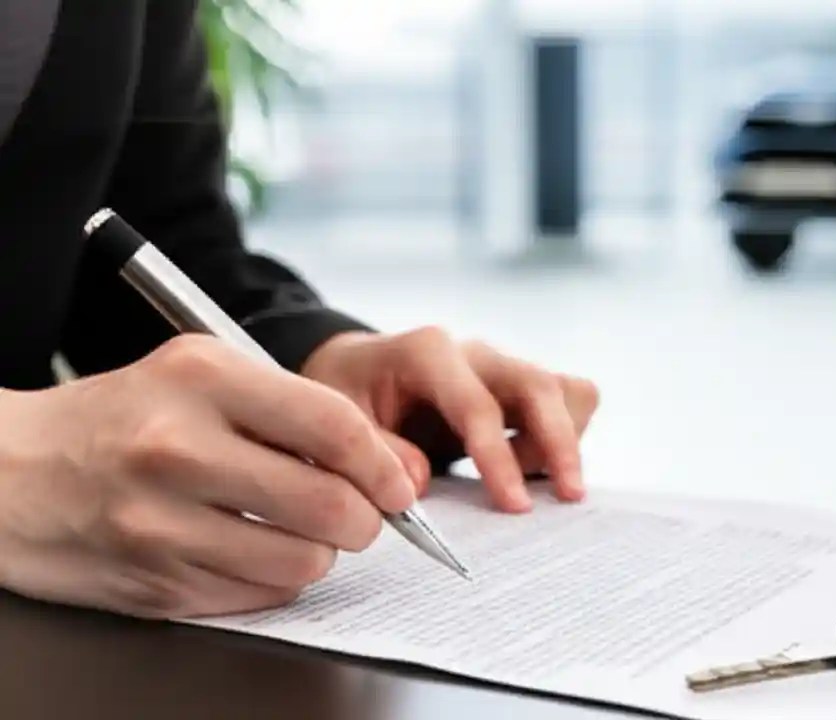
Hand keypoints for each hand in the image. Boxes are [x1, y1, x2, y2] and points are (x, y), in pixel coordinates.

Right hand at [0, 336, 415, 618]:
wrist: (11, 474)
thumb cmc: (123, 417)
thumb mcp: (201, 376)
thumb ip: (293, 410)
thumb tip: (386, 466)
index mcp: (202, 378)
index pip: (333, 428)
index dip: (383, 465)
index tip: (398, 484)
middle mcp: (178, 448)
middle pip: (331, 506)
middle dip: (365, 520)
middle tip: (359, 515)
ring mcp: (161, 523)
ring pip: (303, 562)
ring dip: (319, 552)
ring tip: (295, 529)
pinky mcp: (155, 583)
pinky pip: (259, 596)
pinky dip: (273, 579)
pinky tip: (247, 549)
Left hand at [301, 329, 599, 512]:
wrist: (357, 371)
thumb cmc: (347, 396)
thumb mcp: (337, 422)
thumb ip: (376, 451)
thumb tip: (419, 484)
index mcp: (429, 352)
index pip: (478, 406)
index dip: (500, 459)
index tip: (515, 507)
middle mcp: (476, 353)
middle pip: (541, 387)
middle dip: (559, 444)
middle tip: (567, 498)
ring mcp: (504, 366)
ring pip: (567, 391)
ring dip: (562, 441)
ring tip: (531, 481)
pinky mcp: (521, 385)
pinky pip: (570, 400)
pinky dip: (565, 436)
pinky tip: (531, 468)